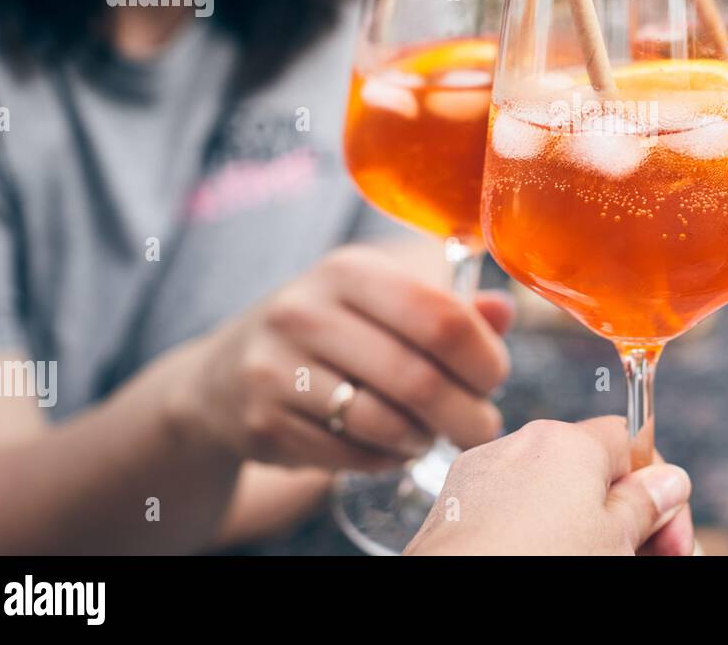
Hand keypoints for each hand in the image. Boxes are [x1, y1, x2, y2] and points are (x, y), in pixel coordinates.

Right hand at [173, 243, 512, 470]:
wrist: (223, 377)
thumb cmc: (332, 333)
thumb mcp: (381, 302)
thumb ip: (449, 308)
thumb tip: (503, 310)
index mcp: (348, 270)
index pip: (439, 315)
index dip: (482, 357)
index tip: (494, 378)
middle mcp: (305, 312)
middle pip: (417, 379)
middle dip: (466, 415)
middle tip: (483, 428)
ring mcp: (277, 369)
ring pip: (384, 424)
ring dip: (425, 439)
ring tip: (434, 434)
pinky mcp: (263, 423)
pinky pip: (351, 455)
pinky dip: (388, 458)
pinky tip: (394, 447)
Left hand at [404, 417, 694, 555]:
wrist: (458, 608)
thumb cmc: (536, 568)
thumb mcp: (616, 543)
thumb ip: (647, 505)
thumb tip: (668, 481)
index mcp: (569, 442)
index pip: (631, 441)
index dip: (656, 488)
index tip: (668, 531)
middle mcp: (522, 445)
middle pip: (591, 469)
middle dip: (620, 511)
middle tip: (643, 554)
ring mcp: (482, 474)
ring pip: (548, 492)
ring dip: (576, 523)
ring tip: (588, 560)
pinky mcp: (455, 507)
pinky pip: (508, 508)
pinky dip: (530, 531)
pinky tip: (539, 558)